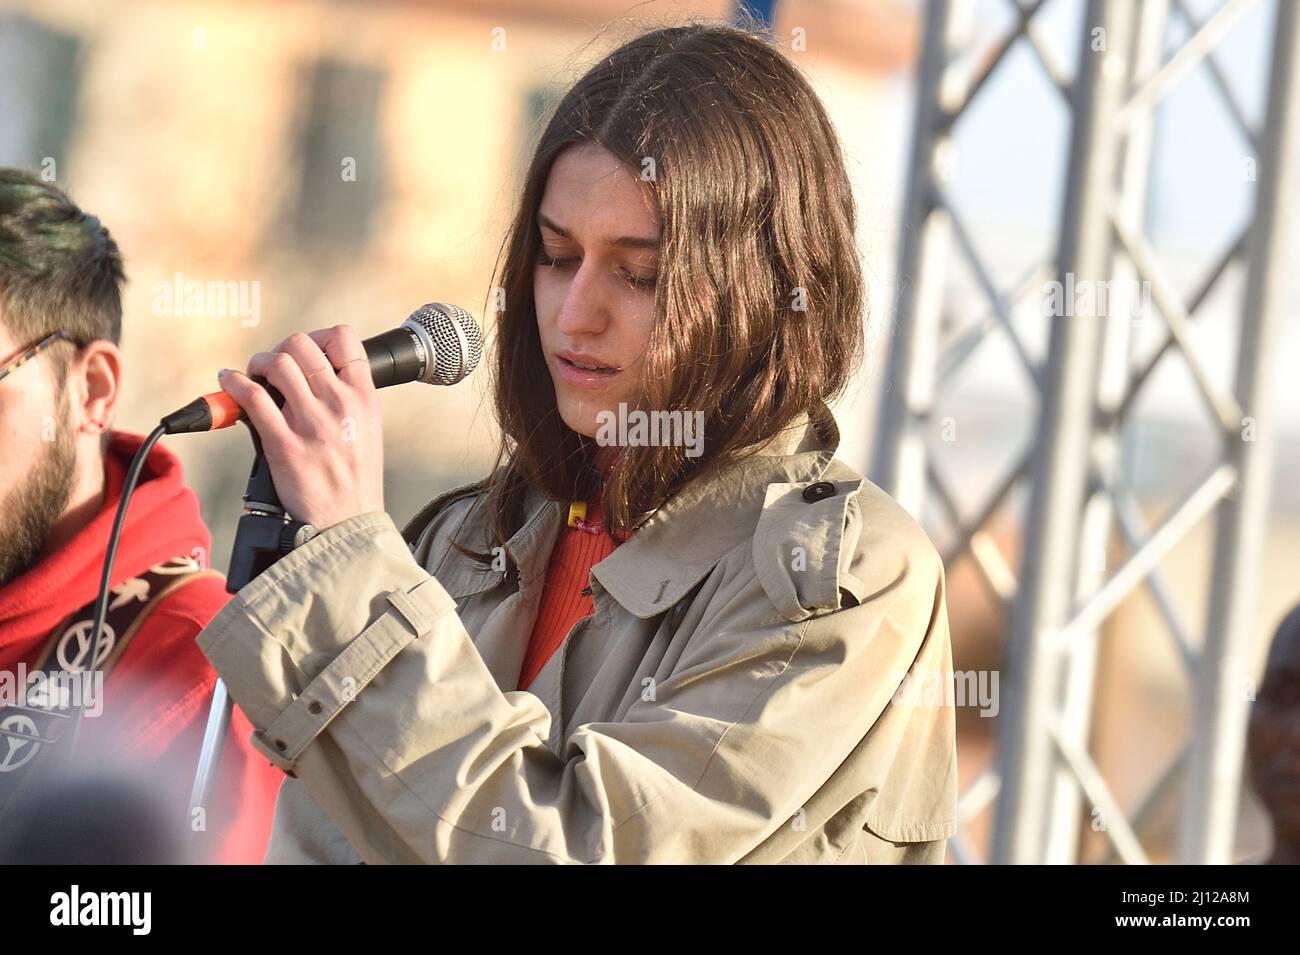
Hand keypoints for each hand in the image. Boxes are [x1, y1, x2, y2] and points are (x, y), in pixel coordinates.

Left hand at [217, 325, 383, 530]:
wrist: (348, 522)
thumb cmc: (356, 479)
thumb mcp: (368, 428)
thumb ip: (348, 397)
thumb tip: (313, 371)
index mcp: (364, 397)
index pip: (343, 339)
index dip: (319, 337)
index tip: (307, 350)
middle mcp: (340, 403)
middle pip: (302, 345)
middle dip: (281, 350)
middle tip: (273, 366)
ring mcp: (312, 422)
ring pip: (277, 364)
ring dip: (258, 364)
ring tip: (252, 375)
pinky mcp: (284, 443)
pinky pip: (252, 397)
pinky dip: (233, 383)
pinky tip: (228, 382)